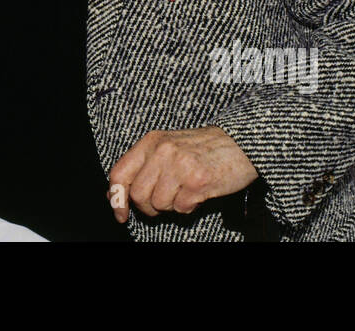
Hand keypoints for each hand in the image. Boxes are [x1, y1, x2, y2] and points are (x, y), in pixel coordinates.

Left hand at [107, 127, 257, 222]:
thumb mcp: (167, 149)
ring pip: (158, 204)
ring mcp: (180, 165)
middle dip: (149, 206)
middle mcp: (162, 151)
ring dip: (171, 205)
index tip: (120, 213)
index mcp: (151, 142)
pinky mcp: (198, 180)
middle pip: (138, 194)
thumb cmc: (202, 149)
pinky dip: (188, 207)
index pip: (119, 173)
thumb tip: (114, 194)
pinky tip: (197, 193)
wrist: (240, 144)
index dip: (116, 198)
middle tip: (166, 200)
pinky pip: (181, 208)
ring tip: (185, 192)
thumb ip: (142, 168)